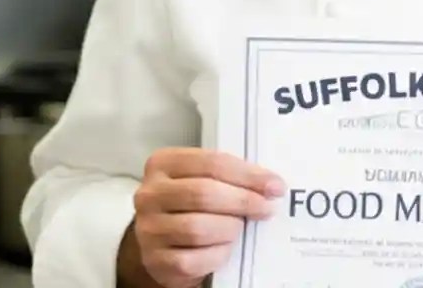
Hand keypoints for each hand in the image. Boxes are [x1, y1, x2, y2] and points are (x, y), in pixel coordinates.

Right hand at [121, 148, 284, 287]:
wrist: (162, 241)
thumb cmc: (190, 205)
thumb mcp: (203, 180)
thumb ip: (229, 176)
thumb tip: (270, 185)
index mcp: (163, 164)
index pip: (211, 163)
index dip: (247, 175)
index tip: (274, 185)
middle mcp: (150, 194)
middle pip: (204, 193)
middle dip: (243, 201)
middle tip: (266, 208)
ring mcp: (149, 229)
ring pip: (198, 228)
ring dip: (229, 229)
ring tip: (239, 228)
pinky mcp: (155, 260)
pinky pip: (194, 259)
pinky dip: (217, 254)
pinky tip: (224, 248)